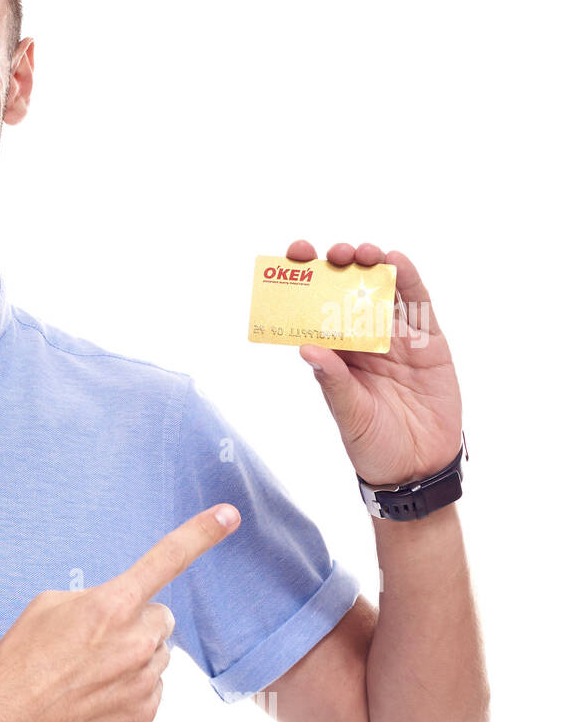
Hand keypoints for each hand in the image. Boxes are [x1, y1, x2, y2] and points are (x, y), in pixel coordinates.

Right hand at [0, 503, 239, 721]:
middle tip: (96, 642)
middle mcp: (136, 642)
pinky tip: (94, 697)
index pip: (166, 559)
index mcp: (112, 605)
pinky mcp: (143, 715)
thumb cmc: (19, 659)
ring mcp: (143, 682)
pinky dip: (129, 690)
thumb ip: (96, 599)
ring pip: (156, 656)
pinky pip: (151, 690)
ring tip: (88, 675)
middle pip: (159, 617)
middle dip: (136, 624)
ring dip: (133, 659)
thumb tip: (119, 610)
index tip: (228, 515)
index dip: (200, 534)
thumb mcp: (49, 607)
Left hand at [288, 239, 462, 486]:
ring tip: (362, 252)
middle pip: (349, 294)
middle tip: (330, 254)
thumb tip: (306, 349)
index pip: (316, 312)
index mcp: (338, 356)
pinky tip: (396, 262)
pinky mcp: (429, 344)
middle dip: (338, 268)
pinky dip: (409, 281)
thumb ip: (334, 382)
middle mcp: (365, 342)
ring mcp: (398, 340)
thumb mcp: (350, 416)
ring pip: (383, 293)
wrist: (418, 469)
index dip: (305, 284)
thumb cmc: (374, 446)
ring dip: (372, 267)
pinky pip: (419, 306)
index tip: (293, 260)